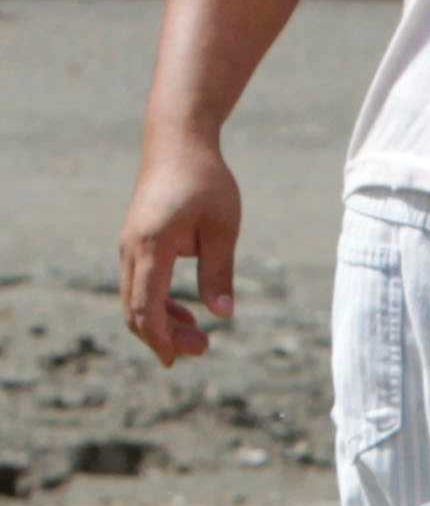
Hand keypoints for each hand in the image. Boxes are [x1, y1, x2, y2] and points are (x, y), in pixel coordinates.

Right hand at [120, 133, 239, 366]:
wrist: (179, 144)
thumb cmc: (206, 182)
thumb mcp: (222, 228)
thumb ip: (219, 272)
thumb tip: (223, 315)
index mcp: (150, 247)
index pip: (146, 306)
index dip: (160, 338)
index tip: (176, 361)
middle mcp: (131, 249)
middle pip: (135, 308)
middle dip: (164, 336)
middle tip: (202, 350)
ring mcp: (130, 246)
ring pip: (135, 298)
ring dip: (162, 322)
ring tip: (199, 338)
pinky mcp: (136, 243)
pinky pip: (140, 284)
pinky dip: (158, 304)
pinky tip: (186, 314)